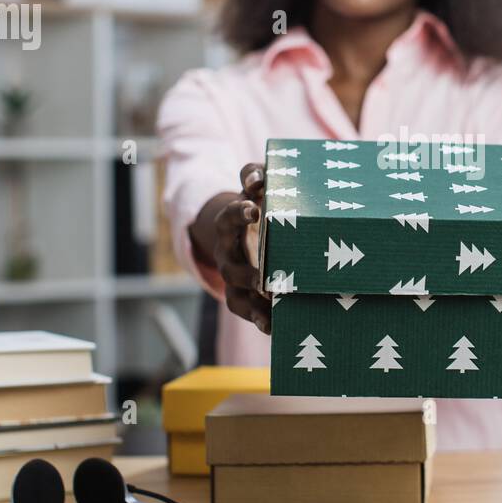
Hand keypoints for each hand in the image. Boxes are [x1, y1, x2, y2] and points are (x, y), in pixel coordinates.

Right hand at [189, 163, 271, 333]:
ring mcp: (235, 277)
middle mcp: (228, 254)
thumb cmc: (256, 201)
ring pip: (236, 296)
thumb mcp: (255, 183)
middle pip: (230, 267)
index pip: (229, 218)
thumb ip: (255, 174)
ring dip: (252, 305)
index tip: (253, 209)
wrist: (241, 226)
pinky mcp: (245, 295)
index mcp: (229, 225)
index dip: (237, 214)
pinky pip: (247, 311)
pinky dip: (259, 320)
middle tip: (264, 279)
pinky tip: (273, 328)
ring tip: (270, 314)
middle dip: (246, 274)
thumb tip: (257, 178)